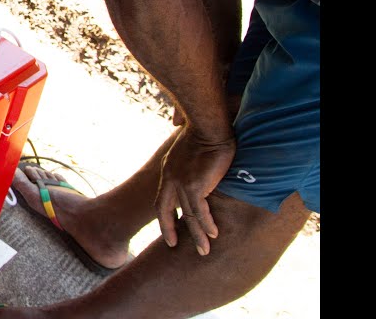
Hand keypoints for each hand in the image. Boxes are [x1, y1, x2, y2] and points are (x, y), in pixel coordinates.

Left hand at [155, 125, 235, 255]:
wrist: (207, 125)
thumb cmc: (204, 132)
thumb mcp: (190, 148)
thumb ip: (190, 159)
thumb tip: (196, 161)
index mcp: (168, 171)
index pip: (162, 198)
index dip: (164, 215)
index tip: (169, 228)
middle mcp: (170, 179)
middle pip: (165, 210)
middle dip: (169, 230)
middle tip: (173, 245)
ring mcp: (180, 183)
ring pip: (188, 216)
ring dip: (196, 235)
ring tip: (204, 250)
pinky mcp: (194, 185)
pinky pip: (200, 211)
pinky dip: (207, 224)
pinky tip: (213, 234)